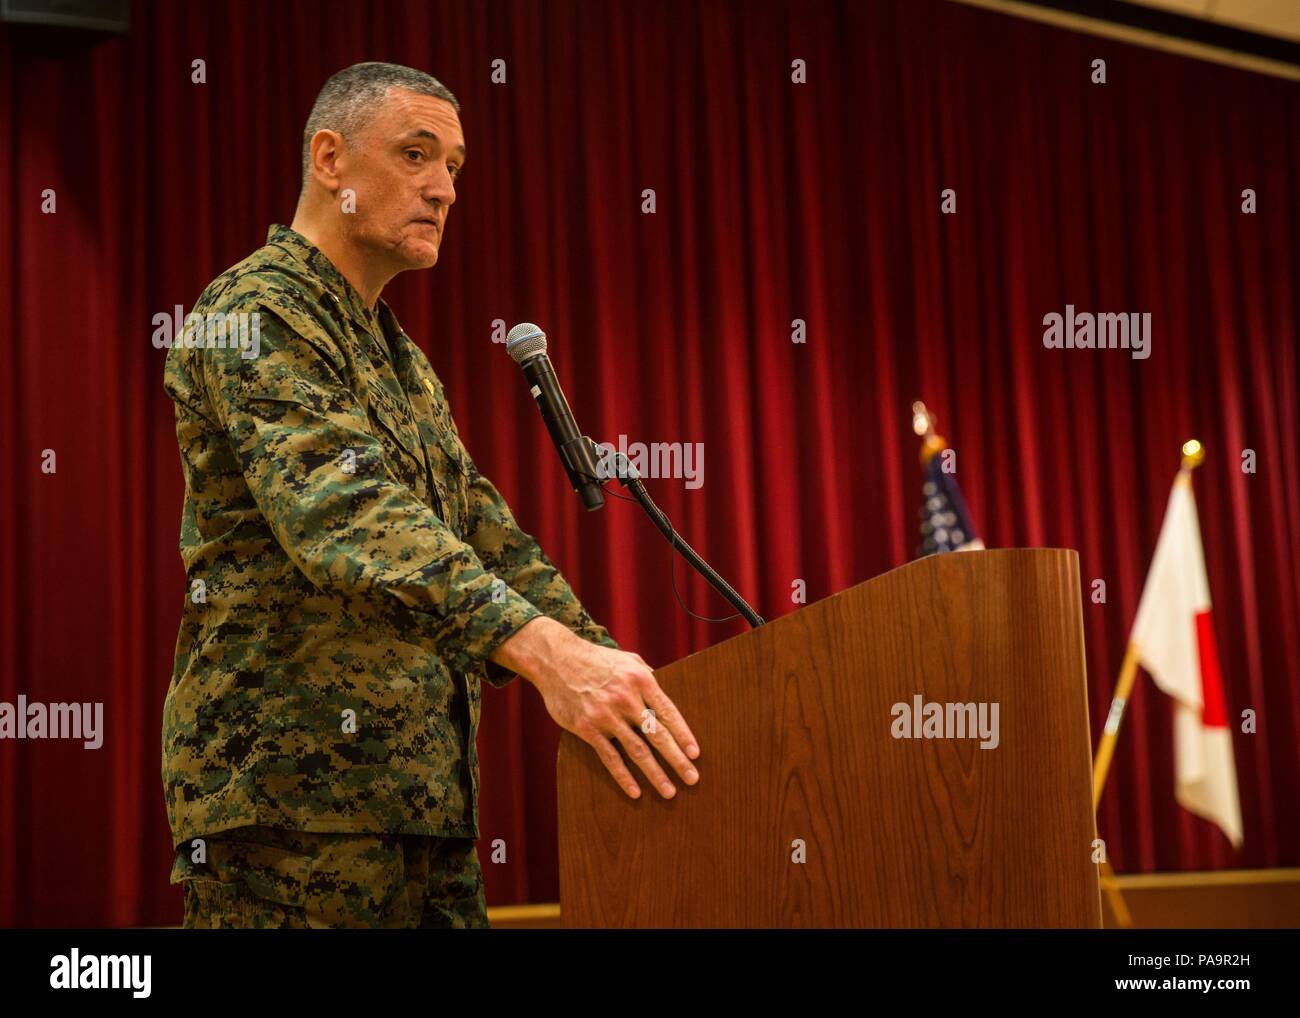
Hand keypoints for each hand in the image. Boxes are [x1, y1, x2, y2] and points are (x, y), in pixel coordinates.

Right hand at [492, 618, 700, 798]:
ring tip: (670, 792)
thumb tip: (663, 691)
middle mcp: (626, 699)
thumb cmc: (596, 659)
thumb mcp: (627, 659)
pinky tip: (635, 792)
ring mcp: (606, 715)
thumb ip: (647, 675)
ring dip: (655, 774)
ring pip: (637, 751)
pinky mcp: (587, 728)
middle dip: (677, 760)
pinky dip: (623, 776)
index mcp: (640, 680)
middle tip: (692, 779)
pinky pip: (609, 757)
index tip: (695, 754)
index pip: (668, 713)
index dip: (684, 735)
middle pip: (657, 735)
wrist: (556, 659)